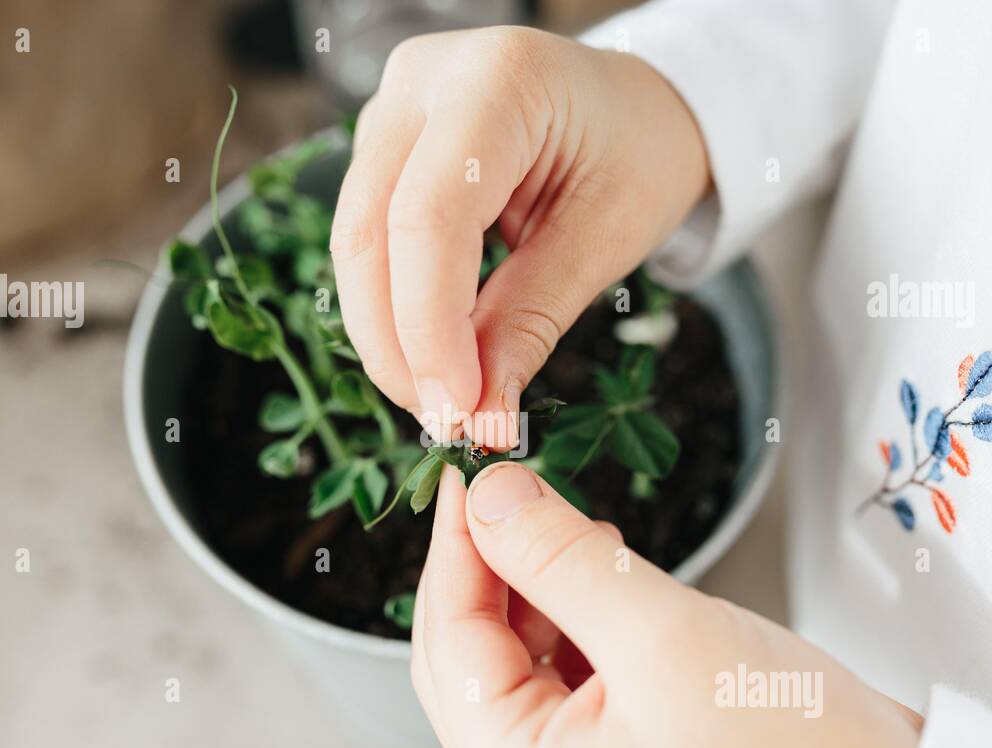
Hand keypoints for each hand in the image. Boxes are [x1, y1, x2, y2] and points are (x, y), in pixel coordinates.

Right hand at [330, 26, 708, 444]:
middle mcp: (424, 80)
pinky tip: (432, 359)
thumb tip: (478, 415)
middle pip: (368, 232)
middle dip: (397, 345)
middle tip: (446, 424)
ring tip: (444, 401)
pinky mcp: (383, 147)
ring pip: (353, 242)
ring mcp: (392, 109)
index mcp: (498, 80)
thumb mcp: (606, 239)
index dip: (429, 326)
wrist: (637, 106)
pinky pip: (366, 240)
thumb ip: (532, 319)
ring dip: (387, 337)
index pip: (428, 217)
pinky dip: (393, 310)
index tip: (459, 410)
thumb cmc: (638, 155)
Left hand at [413, 463, 922, 747]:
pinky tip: (596, 572)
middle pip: (472, 661)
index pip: (451, 648)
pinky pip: (567, 680)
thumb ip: (562, 558)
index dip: (455, 550)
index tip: (467, 475)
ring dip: (532, 589)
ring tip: (564, 525)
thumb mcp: (664, 634)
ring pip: (518, 665)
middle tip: (506, 490)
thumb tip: (492, 497)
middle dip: (486, 569)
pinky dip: (573, 620)